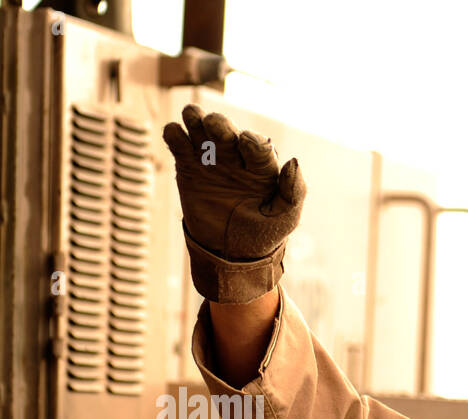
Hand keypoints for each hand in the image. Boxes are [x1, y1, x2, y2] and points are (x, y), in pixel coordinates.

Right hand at [162, 104, 305, 301]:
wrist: (228, 254)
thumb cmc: (262, 235)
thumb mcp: (285, 218)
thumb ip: (294, 191)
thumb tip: (293, 161)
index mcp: (262, 165)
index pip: (258, 146)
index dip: (252, 142)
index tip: (245, 143)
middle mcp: (237, 157)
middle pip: (227, 132)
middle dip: (220, 125)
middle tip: (212, 123)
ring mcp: (211, 160)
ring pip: (202, 131)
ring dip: (196, 119)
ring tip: (191, 115)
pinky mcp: (189, 167)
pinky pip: (180, 145)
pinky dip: (174, 135)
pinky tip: (173, 133)